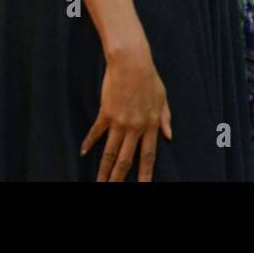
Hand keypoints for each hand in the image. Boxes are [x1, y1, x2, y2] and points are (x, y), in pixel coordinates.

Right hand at [80, 48, 171, 181]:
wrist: (131, 62)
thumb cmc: (149, 78)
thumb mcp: (163, 98)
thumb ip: (166, 118)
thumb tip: (170, 136)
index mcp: (151, 124)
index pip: (148, 155)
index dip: (145, 173)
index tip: (144, 186)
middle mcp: (135, 127)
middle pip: (126, 159)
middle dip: (120, 178)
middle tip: (113, 190)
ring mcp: (119, 121)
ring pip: (110, 152)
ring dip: (104, 169)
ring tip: (99, 182)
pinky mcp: (106, 113)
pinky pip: (96, 132)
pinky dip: (89, 143)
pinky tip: (84, 154)